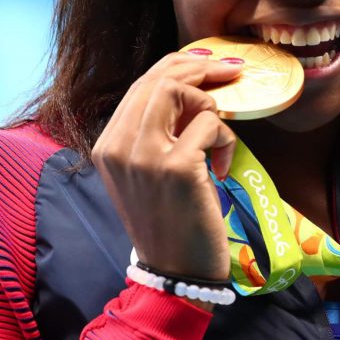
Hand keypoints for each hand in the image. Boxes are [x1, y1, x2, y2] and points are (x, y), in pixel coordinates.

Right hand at [92, 52, 242, 282]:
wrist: (176, 274)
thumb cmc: (170, 221)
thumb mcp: (147, 173)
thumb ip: (156, 133)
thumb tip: (190, 91)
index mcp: (107, 146)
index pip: (141, 84)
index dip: (180, 66)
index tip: (210, 65)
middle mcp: (118, 147)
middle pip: (159, 78)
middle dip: (202, 69)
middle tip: (232, 72)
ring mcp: (145, 156)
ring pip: (179, 90)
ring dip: (211, 104)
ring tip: (219, 134)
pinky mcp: (177, 167)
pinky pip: (211, 124)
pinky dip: (227, 139)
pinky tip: (222, 168)